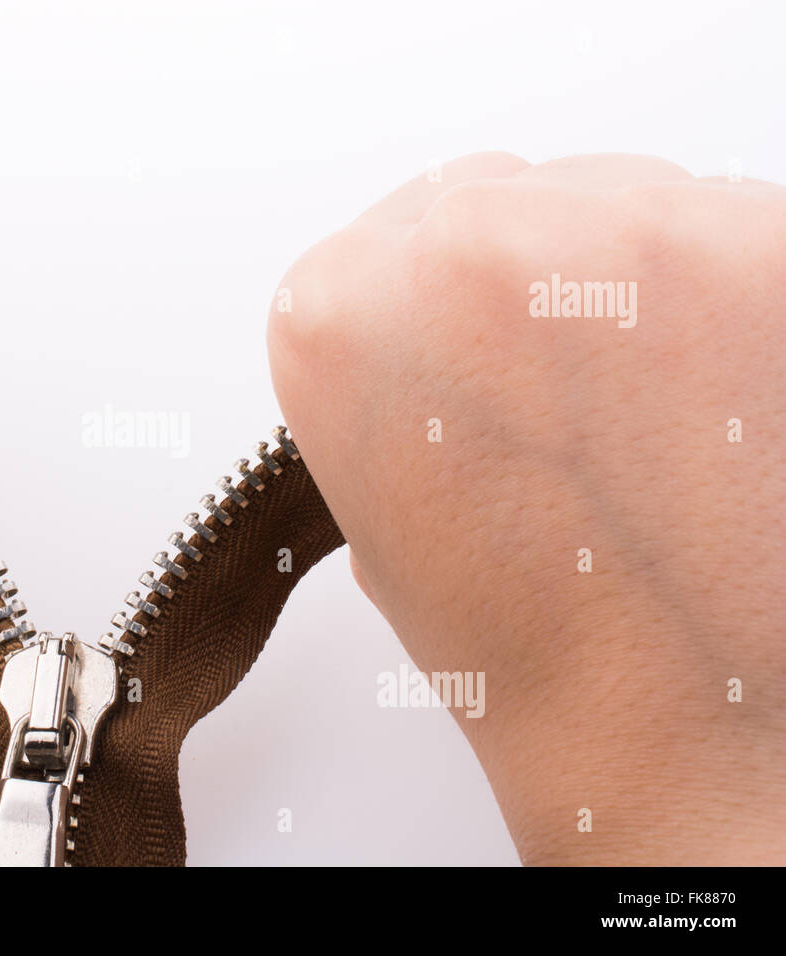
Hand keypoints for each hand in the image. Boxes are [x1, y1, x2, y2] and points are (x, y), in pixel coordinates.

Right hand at [268, 152, 785, 863]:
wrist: (706, 739)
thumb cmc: (545, 657)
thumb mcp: (381, 513)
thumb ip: (389, 392)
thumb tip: (439, 338)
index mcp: (342, 323)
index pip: (369, 250)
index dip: (420, 317)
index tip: (455, 357)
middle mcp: (475, 251)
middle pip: (488, 204)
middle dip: (512, 286)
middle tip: (553, 389)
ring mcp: (637, 233)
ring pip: (611, 201)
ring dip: (620, 282)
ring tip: (645, 409)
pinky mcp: (775, 243)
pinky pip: (725, 229)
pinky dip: (725, 299)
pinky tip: (718, 399)